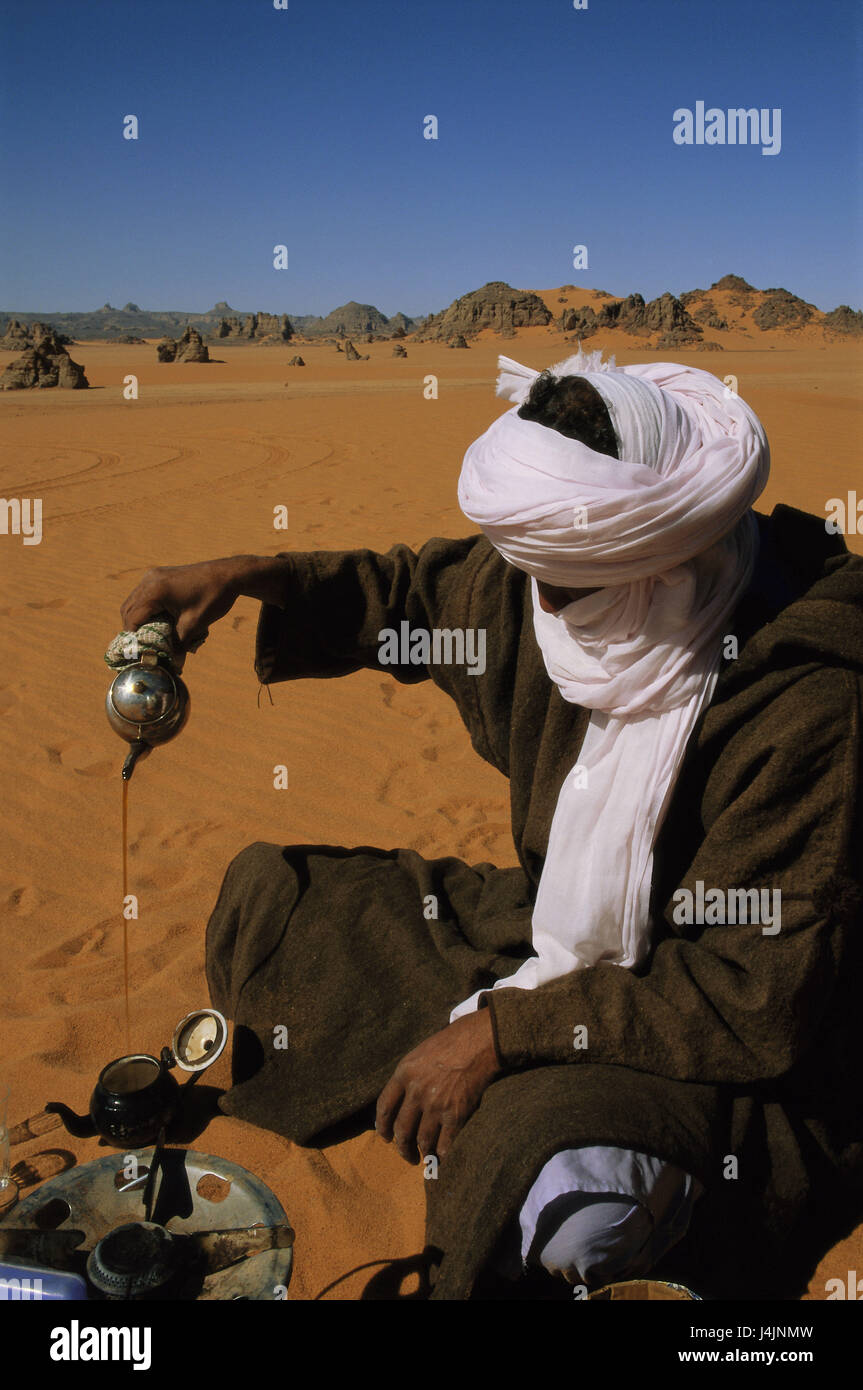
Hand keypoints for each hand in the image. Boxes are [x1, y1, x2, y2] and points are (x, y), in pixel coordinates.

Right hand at [120, 558, 244, 652]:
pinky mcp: (159, 575)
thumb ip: (179, 645)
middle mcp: (149, 580)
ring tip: (152, 635)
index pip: (132, 618)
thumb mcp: (195, 624)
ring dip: (139, 619)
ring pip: (134, 601)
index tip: (139, 652)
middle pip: (128, 609)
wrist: (228, 574)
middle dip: (134, 629)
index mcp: (155, 591)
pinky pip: (144, 594)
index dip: (133, 637)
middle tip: (145, 646)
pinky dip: (146, 608)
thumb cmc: (213, 598)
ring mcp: (153, 575)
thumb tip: (173, 666)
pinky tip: (159, 620)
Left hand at [375, 1009, 501, 1164]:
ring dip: (422, 1154)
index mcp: (404, 1073)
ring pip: (422, 1141)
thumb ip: (407, 1077)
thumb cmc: (450, 1044)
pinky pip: (445, 1144)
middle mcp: (416, 1091)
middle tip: (406, 1155)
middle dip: (402, 1148)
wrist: (479, 1042)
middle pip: (402, 1130)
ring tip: (425, 1158)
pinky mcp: (456, 1114)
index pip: (384, 1108)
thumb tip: (399, 1102)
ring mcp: (436, 1105)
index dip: (382, 1127)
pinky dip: (442, 1155)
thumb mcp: (418, 1054)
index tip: (385, 1136)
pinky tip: (442, 1158)